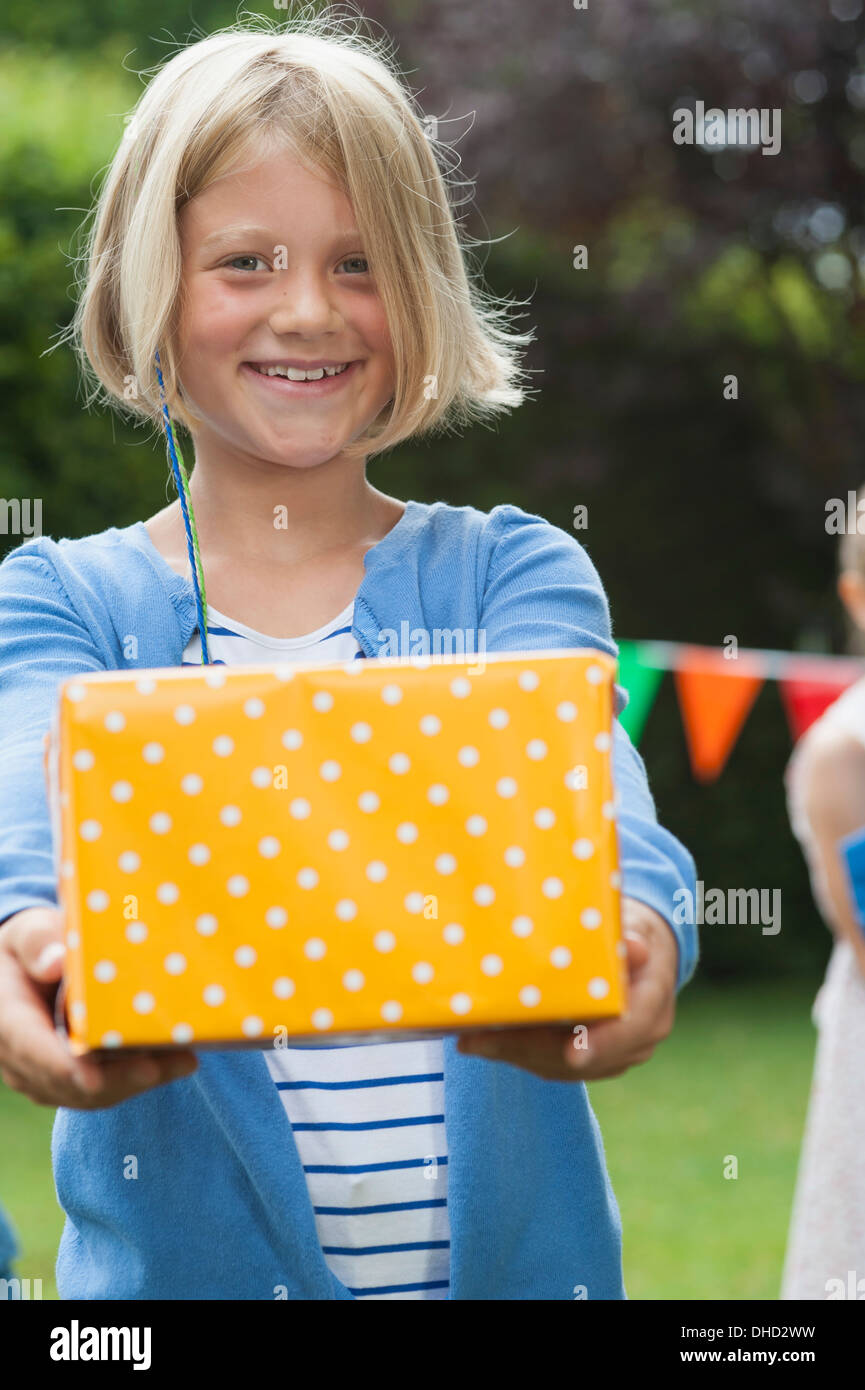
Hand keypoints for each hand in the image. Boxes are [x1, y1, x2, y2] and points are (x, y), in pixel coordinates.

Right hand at [0, 905, 197, 1108]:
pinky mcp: (68, 1077)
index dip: (64, 1067)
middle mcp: (19, 1056)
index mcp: (7, 1020)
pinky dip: (136, 1077)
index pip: (32, 1049)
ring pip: (89, 1093)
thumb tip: (57, 963)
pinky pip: (101, 1088)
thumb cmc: (30, 945)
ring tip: (180, 1062)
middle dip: (115, 1079)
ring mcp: (43, 1073)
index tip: (94, 1079)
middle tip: (159, 1069)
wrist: (24, 969)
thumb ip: (38, 943)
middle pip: (68, 1081)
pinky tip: (174, 1062)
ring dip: (135, 1081)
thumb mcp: (28, 933)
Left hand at [456, 897, 677, 1080]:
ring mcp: (611, 1056)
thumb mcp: (636, 927)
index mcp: (652, 1003)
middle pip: (582, 1057)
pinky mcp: (585, 1061)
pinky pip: (547, 1064)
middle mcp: (636, 1041)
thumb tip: (633, 948)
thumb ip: (631, 938)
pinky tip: (478, 1041)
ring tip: (468, 1039)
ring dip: (511, 1053)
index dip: (602, 1043)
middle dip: (527, 1049)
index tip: (573, 1052)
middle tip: (480, 1040)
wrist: (641, 956)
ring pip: (558, 1066)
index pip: (631, 1029)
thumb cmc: (632, 935)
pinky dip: (513, 1052)